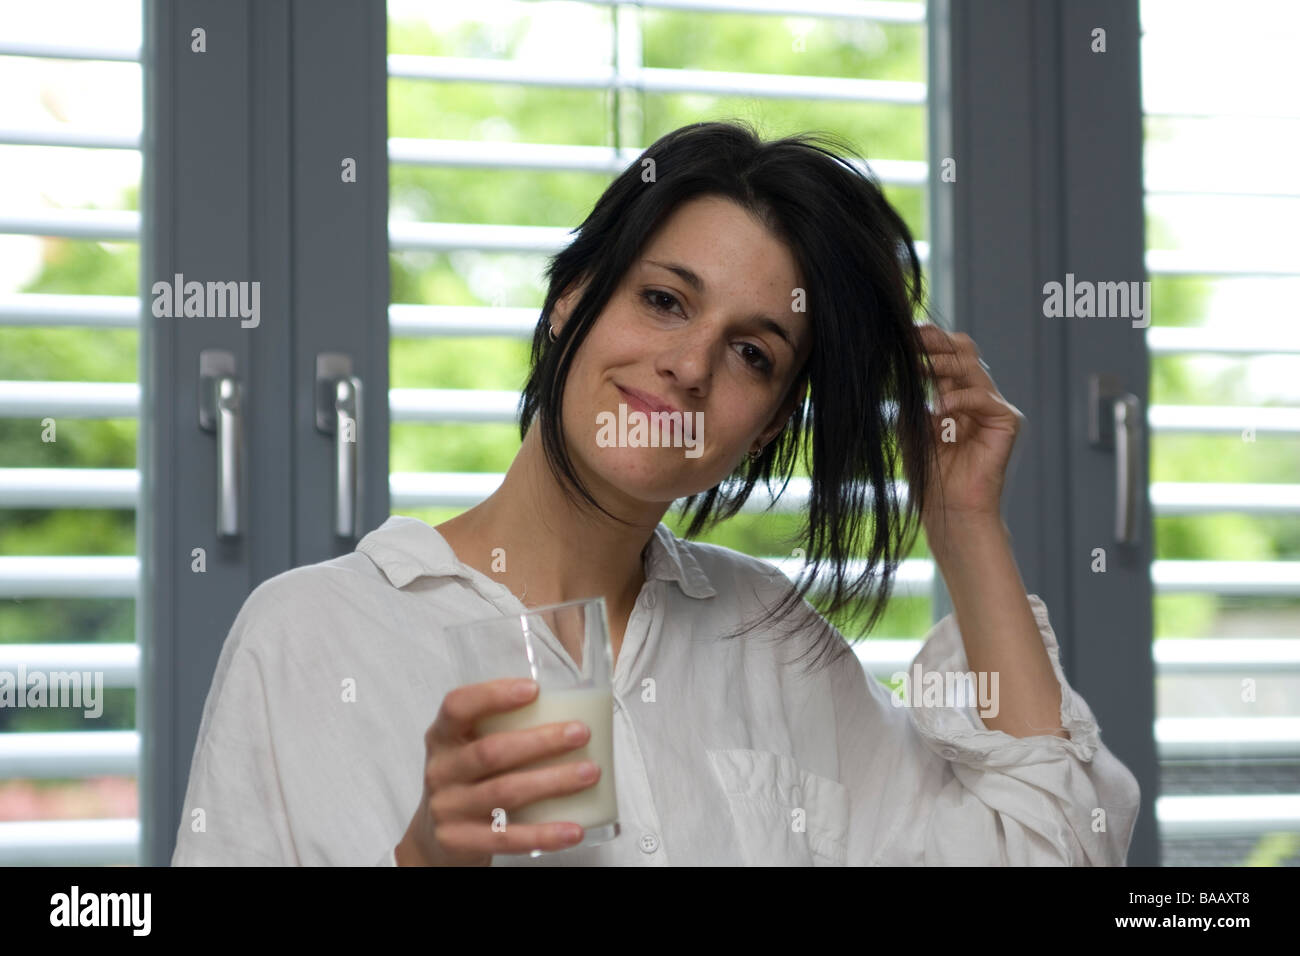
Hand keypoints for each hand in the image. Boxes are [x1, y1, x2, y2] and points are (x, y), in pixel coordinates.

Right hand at [396, 678, 598, 865]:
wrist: (438, 839)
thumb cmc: (470, 778)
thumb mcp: (470, 746)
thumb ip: (503, 725)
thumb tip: (573, 703)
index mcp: (443, 736)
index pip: (458, 706)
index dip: (493, 696)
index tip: (534, 690)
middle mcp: (440, 769)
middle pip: (490, 752)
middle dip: (541, 741)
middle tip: (581, 733)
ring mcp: (447, 808)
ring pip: (504, 793)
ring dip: (552, 782)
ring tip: (590, 773)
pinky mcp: (459, 842)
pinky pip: (508, 838)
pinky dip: (545, 834)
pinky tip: (574, 830)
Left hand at [913, 325, 1023, 532]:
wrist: (949, 508)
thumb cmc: (929, 472)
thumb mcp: (910, 426)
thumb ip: (912, 396)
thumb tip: (903, 364)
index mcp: (954, 393)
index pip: (947, 354)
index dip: (929, 340)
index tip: (904, 333)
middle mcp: (975, 395)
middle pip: (964, 351)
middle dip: (937, 342)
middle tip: (913, 339)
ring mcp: (993, 407)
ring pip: (971, 368)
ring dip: (942, 365)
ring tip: (919, 368)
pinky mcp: (1007, 422)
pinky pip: (984, 397)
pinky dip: (959, 400)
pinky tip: (939, 410)